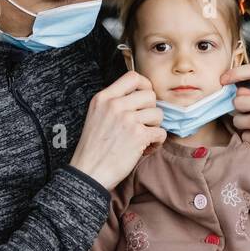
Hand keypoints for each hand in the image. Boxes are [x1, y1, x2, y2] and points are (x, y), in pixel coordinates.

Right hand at [69, 70, 165, 190]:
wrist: (88, 173)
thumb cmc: (93, 149)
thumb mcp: (96, 116)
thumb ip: (113, 104)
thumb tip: (140, 98)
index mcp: (103, 98)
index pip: (133, 77)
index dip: (145, 85)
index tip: (146, 98)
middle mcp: (115, 105)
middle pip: (150, 95)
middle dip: (151, 111)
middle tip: (143, 124)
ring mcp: (127, 119)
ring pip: (158, 114)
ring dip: (154, 127)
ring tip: (143, 138)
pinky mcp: (138, 135)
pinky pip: (161, 132)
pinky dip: (157, 142)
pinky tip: (146, 149)